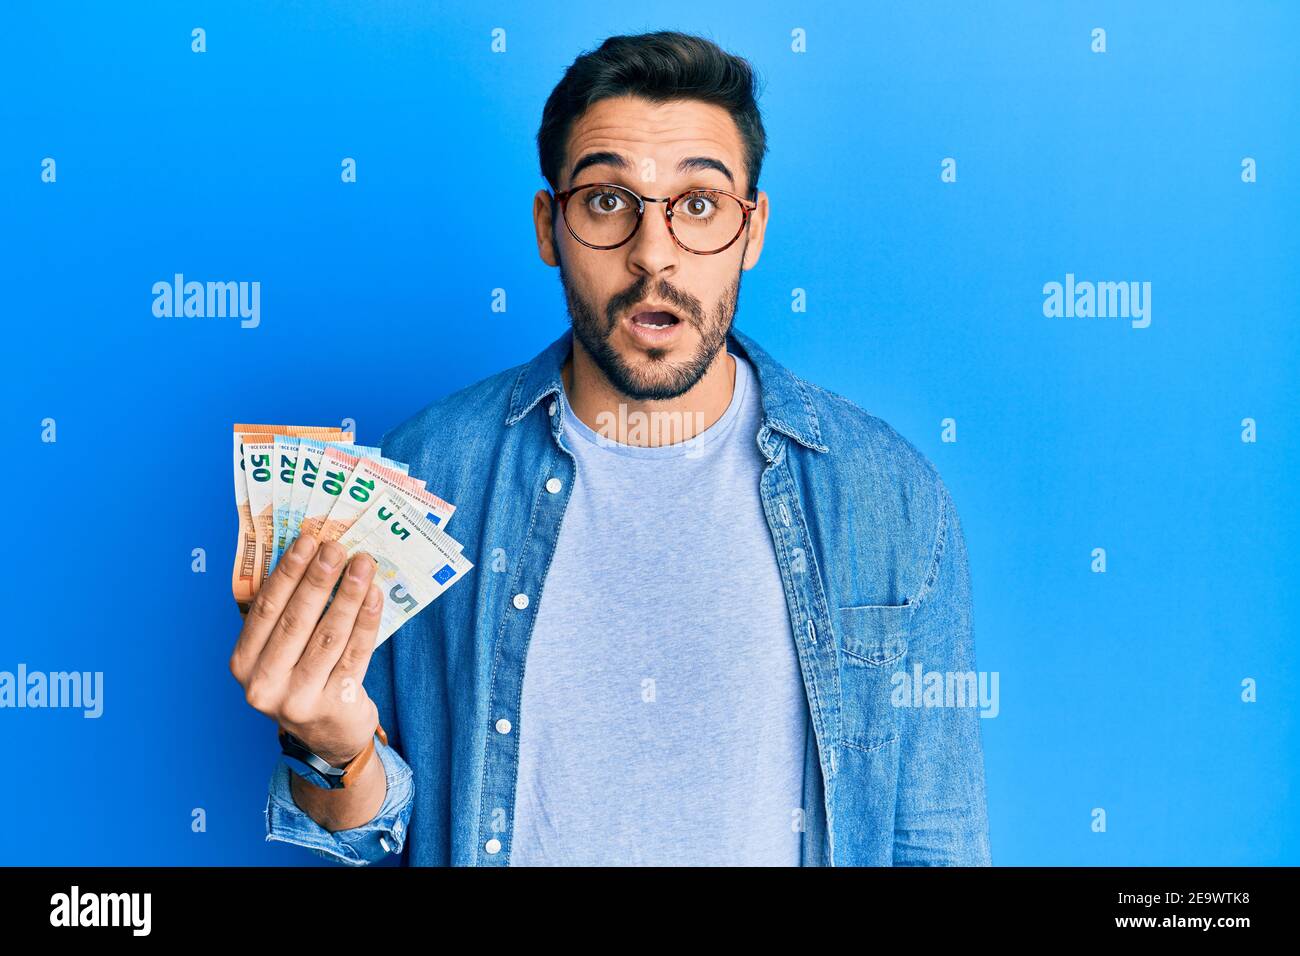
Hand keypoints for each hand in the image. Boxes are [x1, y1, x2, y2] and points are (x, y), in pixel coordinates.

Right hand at [229, 535, 383, 766]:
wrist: (328, 737)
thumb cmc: (303, 678)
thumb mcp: (281, 653)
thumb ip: (287, 613)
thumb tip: (312, 554)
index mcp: (243, 664)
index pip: (265, 609)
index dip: (287, 572)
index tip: (307, 540)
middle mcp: (264, 685)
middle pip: (296, 621)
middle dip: (319, 579)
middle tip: (338, 547)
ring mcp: (298, 700)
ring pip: (329, 636)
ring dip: (348, 595)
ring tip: (363, 565)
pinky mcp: (333, 706)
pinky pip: (355, 654)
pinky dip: (366, 621)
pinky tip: (375, 596)